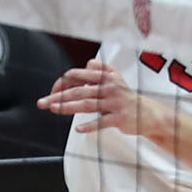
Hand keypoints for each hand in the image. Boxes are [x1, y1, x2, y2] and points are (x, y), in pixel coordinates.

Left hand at [37, 58, 161, 136]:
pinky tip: (78, 129)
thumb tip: (87, 63)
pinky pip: (102, 121)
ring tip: (54, 110)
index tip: (51, 93)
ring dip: (68, 107)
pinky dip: (89, 125)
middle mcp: (109, 86)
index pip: (76, 76)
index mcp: (104, 76)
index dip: (61, 83)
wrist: (148, 113)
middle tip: (42, 102)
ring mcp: (115, 102)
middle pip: (78, 90)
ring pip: (87, 104)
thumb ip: (99, 70)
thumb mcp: (115, 79)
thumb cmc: (126, 97)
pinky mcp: (120, 117)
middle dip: (57, 96)